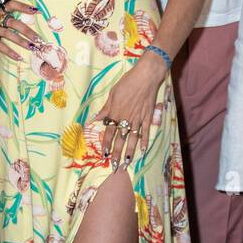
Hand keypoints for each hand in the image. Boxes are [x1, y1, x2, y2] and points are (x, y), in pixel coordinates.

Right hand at [0, 0, 41, 60]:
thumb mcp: (0, 24)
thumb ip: (12, 24)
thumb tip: (34, 32)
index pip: (11, 5)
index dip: (23, 6)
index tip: (36, 11)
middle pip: (13, 22)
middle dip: (27, 31)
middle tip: (38, 39)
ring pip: (7, 33)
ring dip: (21, 41)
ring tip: (31, 47)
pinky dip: (10, 51)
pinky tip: (19, 57)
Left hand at [100, 53, 165, 169]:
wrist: (146, 76)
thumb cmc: (128, 82)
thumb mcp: (113, 93)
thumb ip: (105, 109)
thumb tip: (95, 119)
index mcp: (116, 112)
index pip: (109, 131)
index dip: (106, 144)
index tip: (104, 155)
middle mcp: (126, 118)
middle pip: (120, 139)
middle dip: (117, 153)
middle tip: (115, 166)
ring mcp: (138, 118)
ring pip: (132, 139)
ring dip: (129, 152)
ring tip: (126, 163)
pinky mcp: (148, 117)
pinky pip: (145, 132)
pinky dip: (145, 141)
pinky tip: (143, 151)